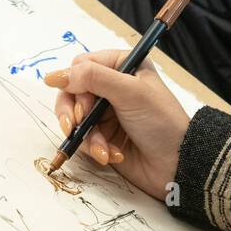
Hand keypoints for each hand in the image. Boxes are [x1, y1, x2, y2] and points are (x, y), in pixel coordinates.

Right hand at [43, 50, 190, 199]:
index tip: (83, 104)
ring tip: (104, 149)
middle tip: (78, 126)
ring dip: (87, 136)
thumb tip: (52, 76)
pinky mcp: (104, 136)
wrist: (178, 163)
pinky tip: (112, 155)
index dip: (75, 84)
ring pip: (75, 119)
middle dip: (74, 114)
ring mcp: (107, 112)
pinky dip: (95, 149)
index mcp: (122, 66)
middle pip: (71, 93)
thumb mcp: (130, 92)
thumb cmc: (162, 122)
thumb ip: (93, 78)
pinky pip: (84, 139)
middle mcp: (112, 86)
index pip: (81, 66)